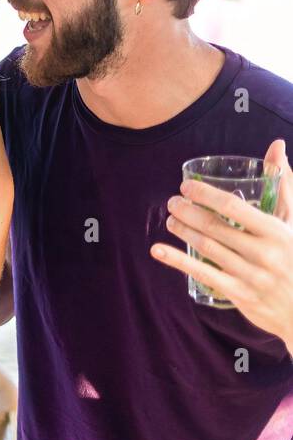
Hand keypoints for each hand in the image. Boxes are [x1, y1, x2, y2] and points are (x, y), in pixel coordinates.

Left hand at [151, 139, 292, 352]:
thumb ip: (284, 186)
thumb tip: (276, 146)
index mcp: (276, 231)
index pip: (233, 207)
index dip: (205, 194)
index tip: (186, 186)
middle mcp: (263, 252)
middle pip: (215, 227)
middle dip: (188, 211)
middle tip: (172, 202)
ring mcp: (250, 274)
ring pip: (206, 247)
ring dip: (183, 231)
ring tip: (170, 220)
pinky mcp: (239, 293)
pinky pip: (202, 273)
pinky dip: (177, 260)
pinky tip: (158, 250)